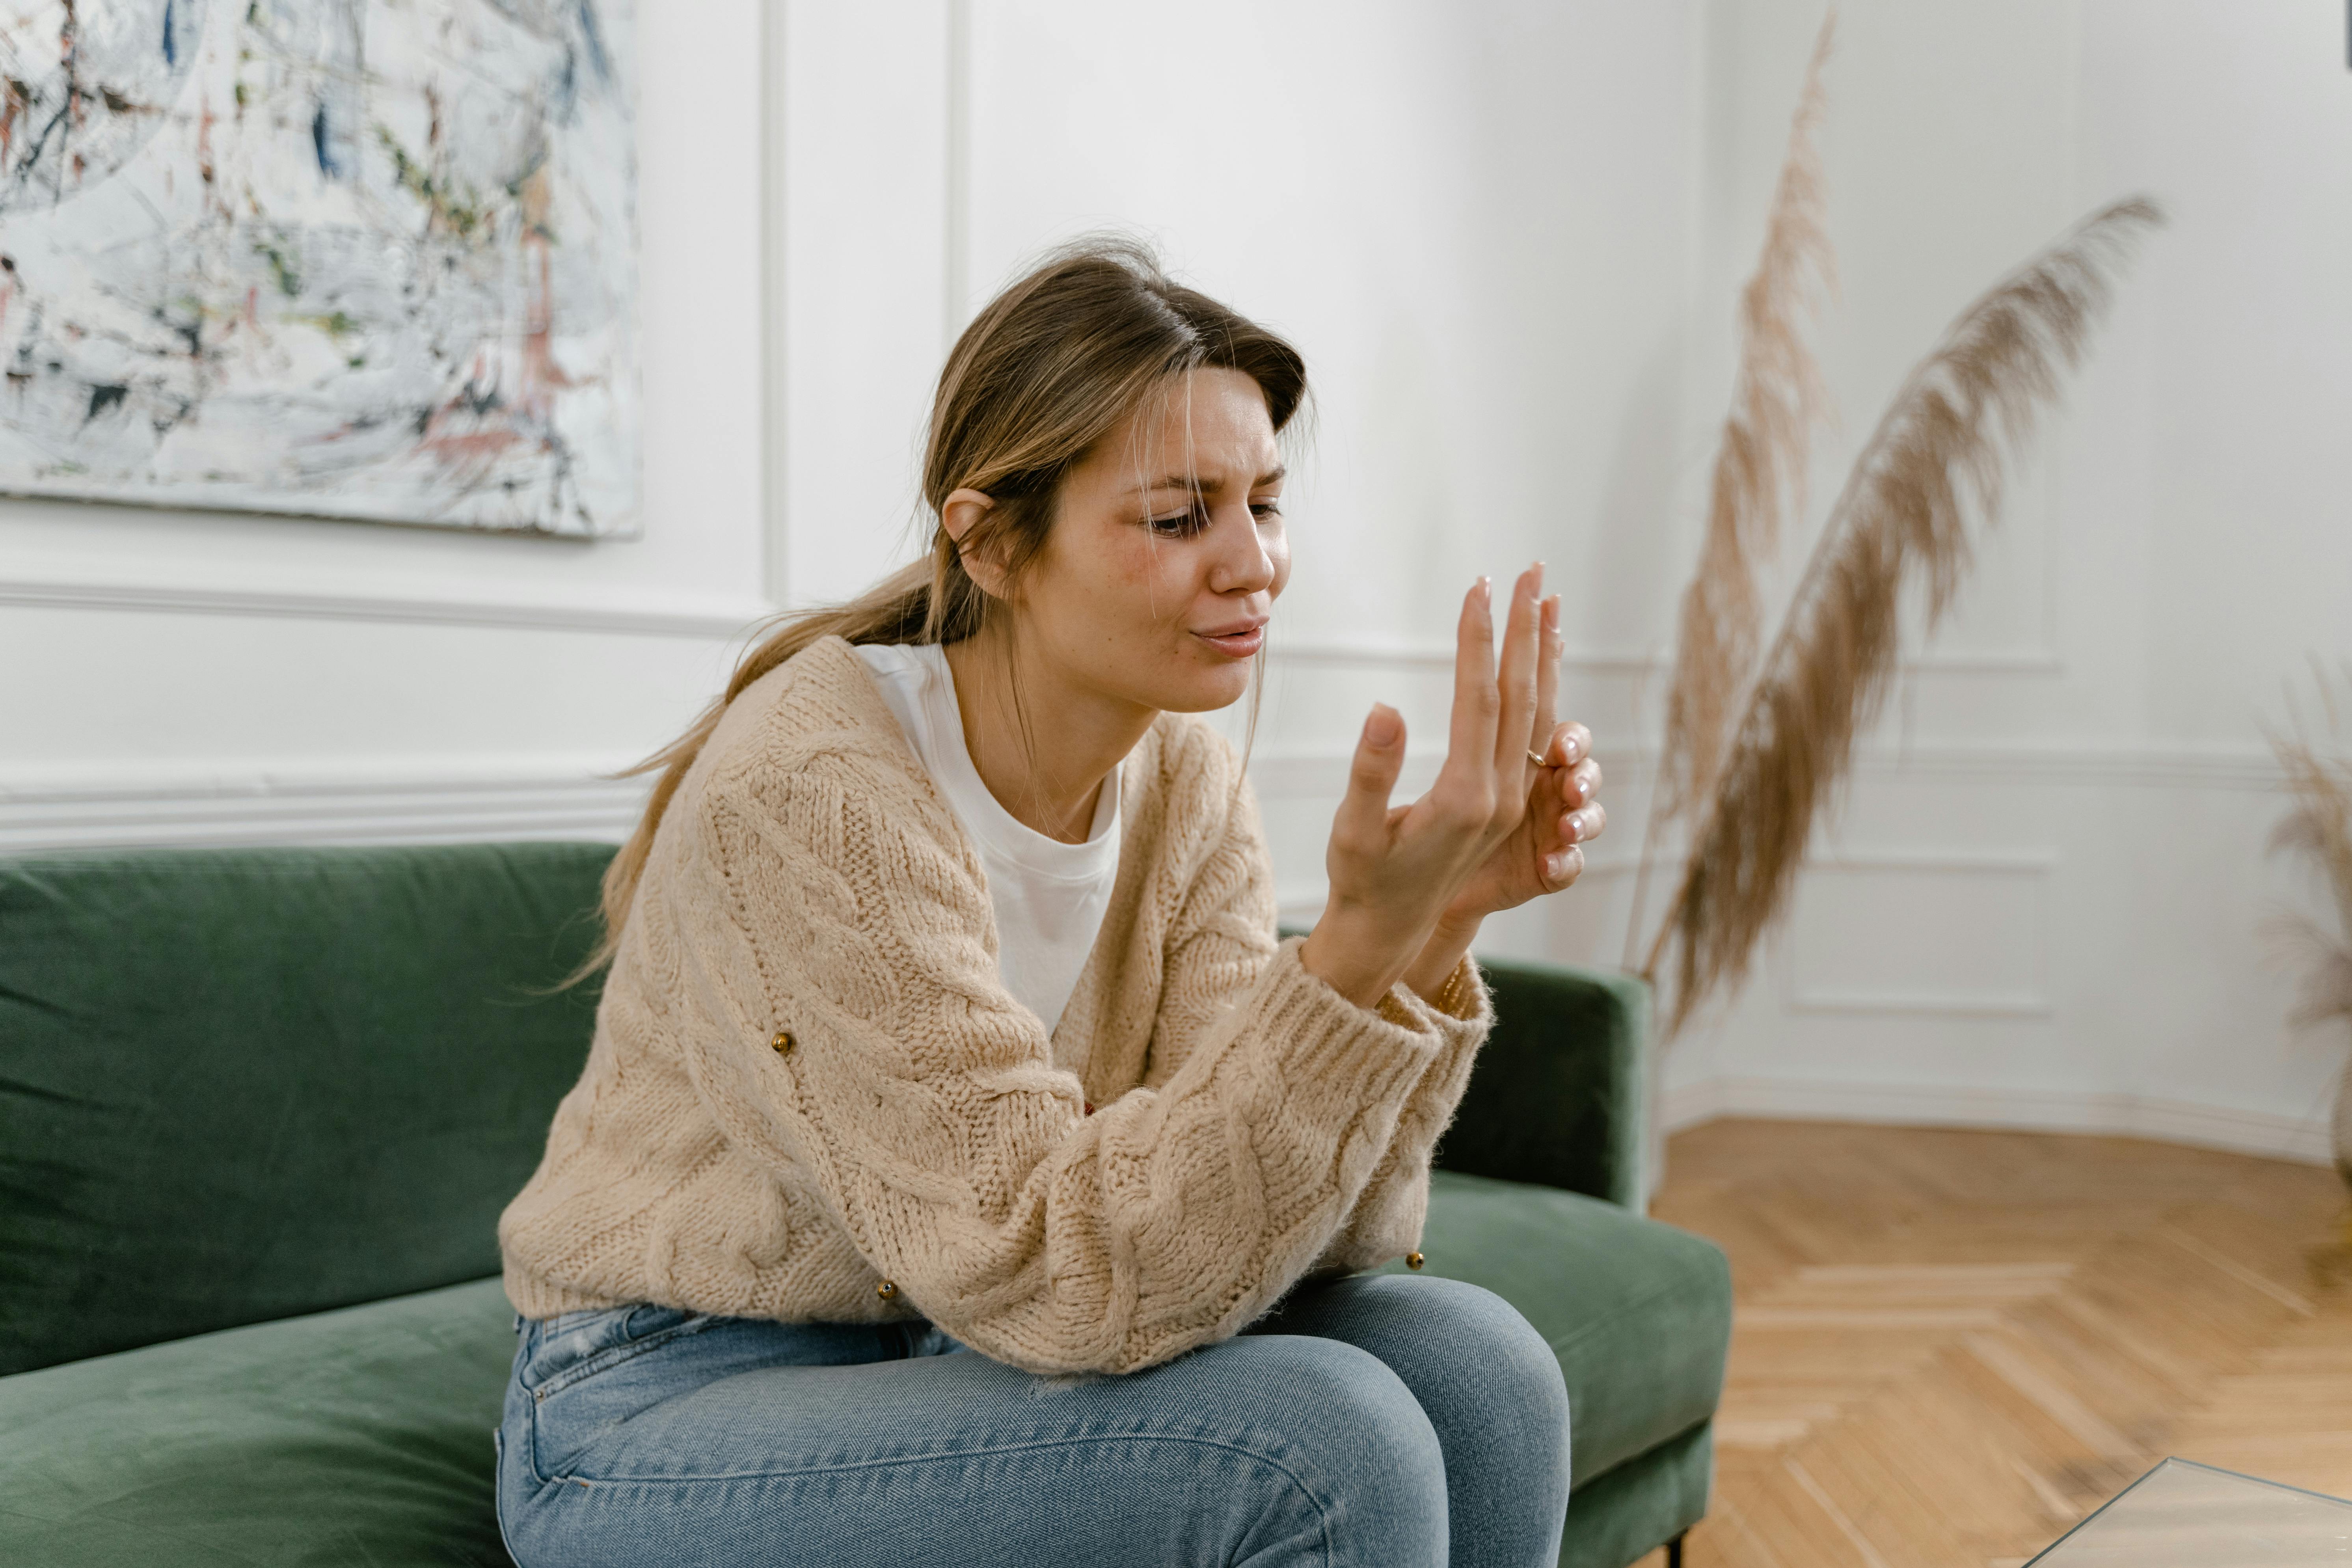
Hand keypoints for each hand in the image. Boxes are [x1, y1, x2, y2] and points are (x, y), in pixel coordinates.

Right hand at [1299, 563, 1573, 1008]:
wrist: (1389, 929)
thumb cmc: (1362, 878)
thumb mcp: (1354, 830)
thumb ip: (1371, 773)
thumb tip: (1384, 709)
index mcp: (1465, 797)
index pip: (1479, 699)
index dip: (1479, 640)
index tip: (1478, 586)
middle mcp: (1499, 795)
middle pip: (1520, 697)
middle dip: (1525, 630)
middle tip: (1531, 572)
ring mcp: (1508, 799)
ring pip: (1534, 711)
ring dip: (1540, 652)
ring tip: (1546, 600)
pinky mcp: (1505, 801)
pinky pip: (1530, 730)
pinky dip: (1537, 686)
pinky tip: (1536, 658)